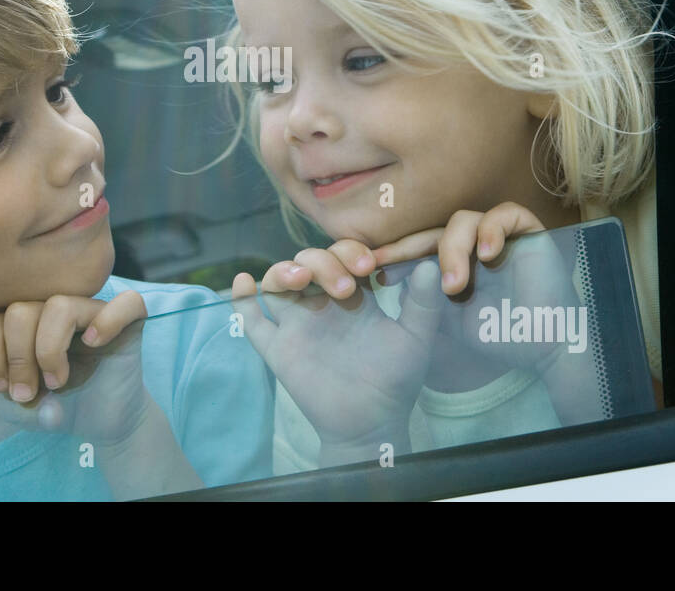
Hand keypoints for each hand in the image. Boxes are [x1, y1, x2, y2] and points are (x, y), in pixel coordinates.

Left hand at [0, 290, 151, 446]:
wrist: (100, 425)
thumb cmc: (58, 408)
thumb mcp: (22, 411)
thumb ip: (10, 402)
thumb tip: (27, 396)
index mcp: (26, 323)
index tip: (2, 389)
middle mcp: (56, 311)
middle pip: (21, 311)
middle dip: (18, 358)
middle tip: (29, 393)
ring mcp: (93, 312)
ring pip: (60, 305)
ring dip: (49, 349)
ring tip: (57, 382)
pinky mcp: (130, 322)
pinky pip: (127, 302)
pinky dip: (109, 321)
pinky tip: (96, 345)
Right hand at [231, 257, 445, 457]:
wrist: (371, 423)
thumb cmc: (396, 379)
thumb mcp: (415, 338)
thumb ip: (423, 302)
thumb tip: (432, 265)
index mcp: (353, 295)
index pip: (341, 254)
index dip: (349, 251)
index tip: (367, 266)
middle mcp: (321, 303)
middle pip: (307, 261)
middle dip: (322, 262)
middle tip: (344, 287)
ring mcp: (296, 324)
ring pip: (277, 282)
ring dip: (283, 271)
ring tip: (299, 279)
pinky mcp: (277, 348)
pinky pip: (251, 320)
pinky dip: (242, 299)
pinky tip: (244, 282)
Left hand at [373, 204, 579, 370]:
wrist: (541, 348)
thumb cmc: (496, 334)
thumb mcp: (446, 318)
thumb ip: (420, 298)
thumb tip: (383, 278)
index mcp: (452, 257)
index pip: (416, 246)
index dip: (394, 253)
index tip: (371, 267)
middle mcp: (472, 241)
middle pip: (434, 231)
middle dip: (410, 248)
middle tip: (391, 264)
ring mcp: (499, 233)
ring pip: (464, 220)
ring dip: (453, 250)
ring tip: (453, 285)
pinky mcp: (529, 229)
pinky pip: (507, 214)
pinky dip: (494, 230)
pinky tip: (487, 255)